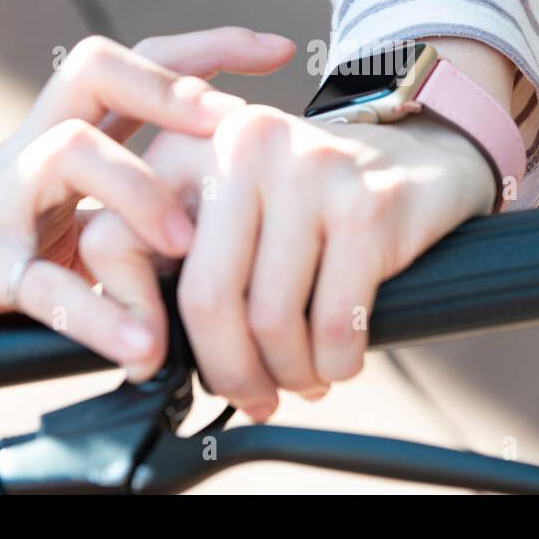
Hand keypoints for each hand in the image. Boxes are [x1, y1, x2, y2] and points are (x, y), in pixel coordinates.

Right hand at [0, 28, 295, 378]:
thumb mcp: (77, 212)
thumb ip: (141, 202)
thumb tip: (242, 211)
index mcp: (67, 132)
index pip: (139, 61)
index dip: (208, 47)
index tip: (280, 49)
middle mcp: (33, 147)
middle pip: (93, 68)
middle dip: (169, 87)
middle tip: (228, 129)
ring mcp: (1, 200)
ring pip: (68, 152)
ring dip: (140, 192)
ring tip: (189, 245)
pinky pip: (39, 281)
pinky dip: (94, 311)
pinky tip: (140, 339)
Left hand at [145, 105, 496, 419]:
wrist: (423, 154)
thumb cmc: (313, 197)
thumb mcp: (231, 202)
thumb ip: (174, 254)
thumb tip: (140, 349)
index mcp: (190, 143)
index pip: (115, 241)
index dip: (128, 318)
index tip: (155, 361)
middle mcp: (243, 144)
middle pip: (204, 296)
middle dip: (227, 369)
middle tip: (250, 395)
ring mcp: (309, 171)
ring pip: (272, 320)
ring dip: (288, 374)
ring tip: (300, 379)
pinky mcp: (367, 207)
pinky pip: (334, 324)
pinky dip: (334, 365)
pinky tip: (337, 362)